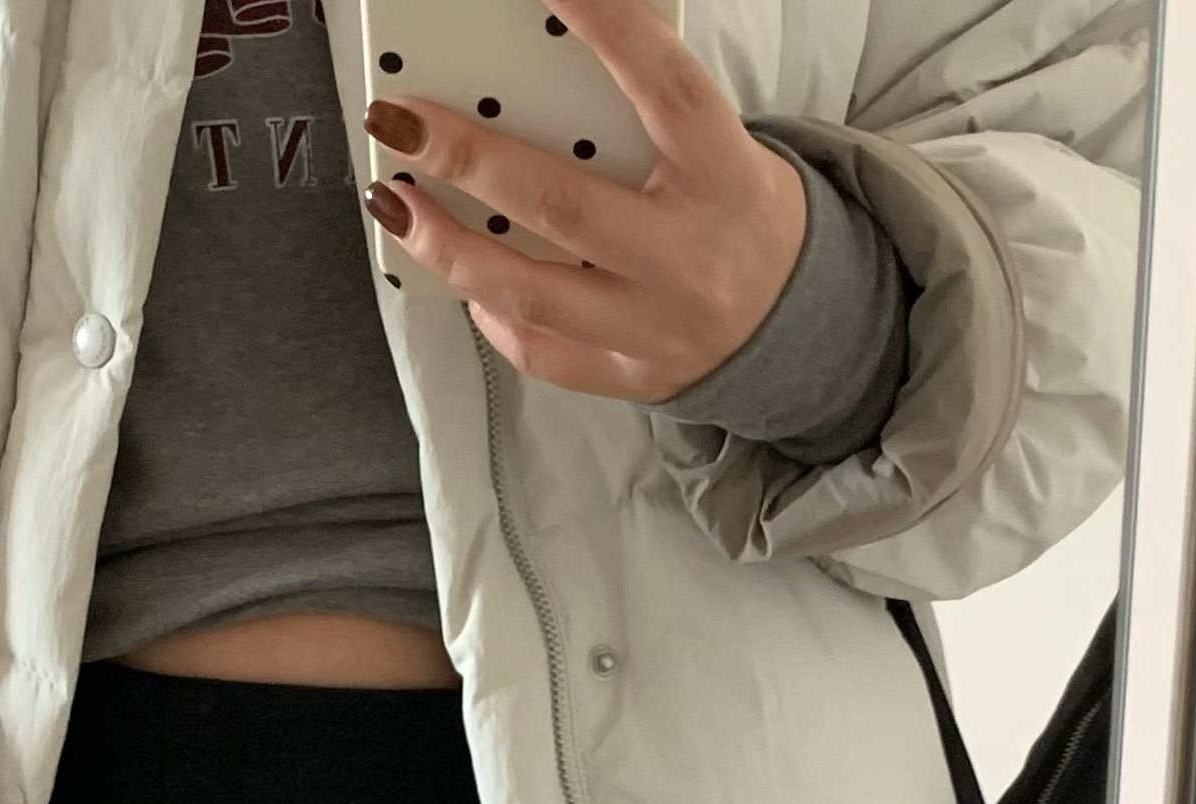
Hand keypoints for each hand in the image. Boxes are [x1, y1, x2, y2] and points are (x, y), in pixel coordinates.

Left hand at [359, 0, 808, 404]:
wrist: (797, 323)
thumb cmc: (738, 211)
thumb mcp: (715, 143)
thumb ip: (645, 103)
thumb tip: (556, 42)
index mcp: (723, 174)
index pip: (664, 86)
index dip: (606, 24)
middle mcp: (688, 257)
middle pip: (562, 206)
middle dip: (469, 159)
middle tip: (402, 121)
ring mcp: (657, 327)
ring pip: (532, 295)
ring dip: (450, 249)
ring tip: (397, 207)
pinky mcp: (634, 376)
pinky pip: (545, 354)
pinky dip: (494, 317)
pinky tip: (466, 282)